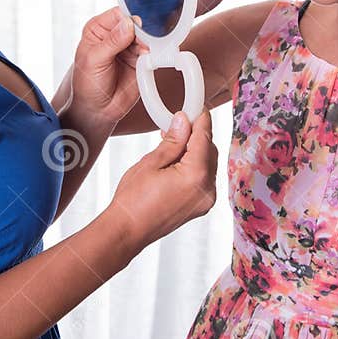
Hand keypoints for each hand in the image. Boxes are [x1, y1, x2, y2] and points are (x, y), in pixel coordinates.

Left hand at [70, 6, 150, 129]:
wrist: (97, 110)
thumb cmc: (87, 84)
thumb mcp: (94, 60)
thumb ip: (112, 41)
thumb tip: (129, 24)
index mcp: (99, 28)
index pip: (119, 14)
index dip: (130, 18)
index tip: (138, 26)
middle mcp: (116, 35)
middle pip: (136, 24)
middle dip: (143, 31)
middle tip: (144, 43)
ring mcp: (129, 47)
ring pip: (147, 37)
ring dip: (150, 43)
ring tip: (145, 54)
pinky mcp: (141, 60)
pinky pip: (153, 52)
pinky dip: (155, 54)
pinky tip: (150, 59)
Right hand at [108, 109, 216, 248]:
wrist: (128, 231)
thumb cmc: (133, 200)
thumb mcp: (151, 162)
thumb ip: (173, 141)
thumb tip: (184, 120)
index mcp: (196, 175)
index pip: (204, 138)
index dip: (200, 119)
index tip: (196, 107)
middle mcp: (207, 189)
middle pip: (210, 151)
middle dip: (196, 135)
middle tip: (179, 123)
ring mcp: (206, 200)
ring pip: (208, 164)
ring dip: (195, 151)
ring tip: (173, 142)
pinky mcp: (201, 206)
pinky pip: (204, 178)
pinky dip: (194, 166)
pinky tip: (177, 161)